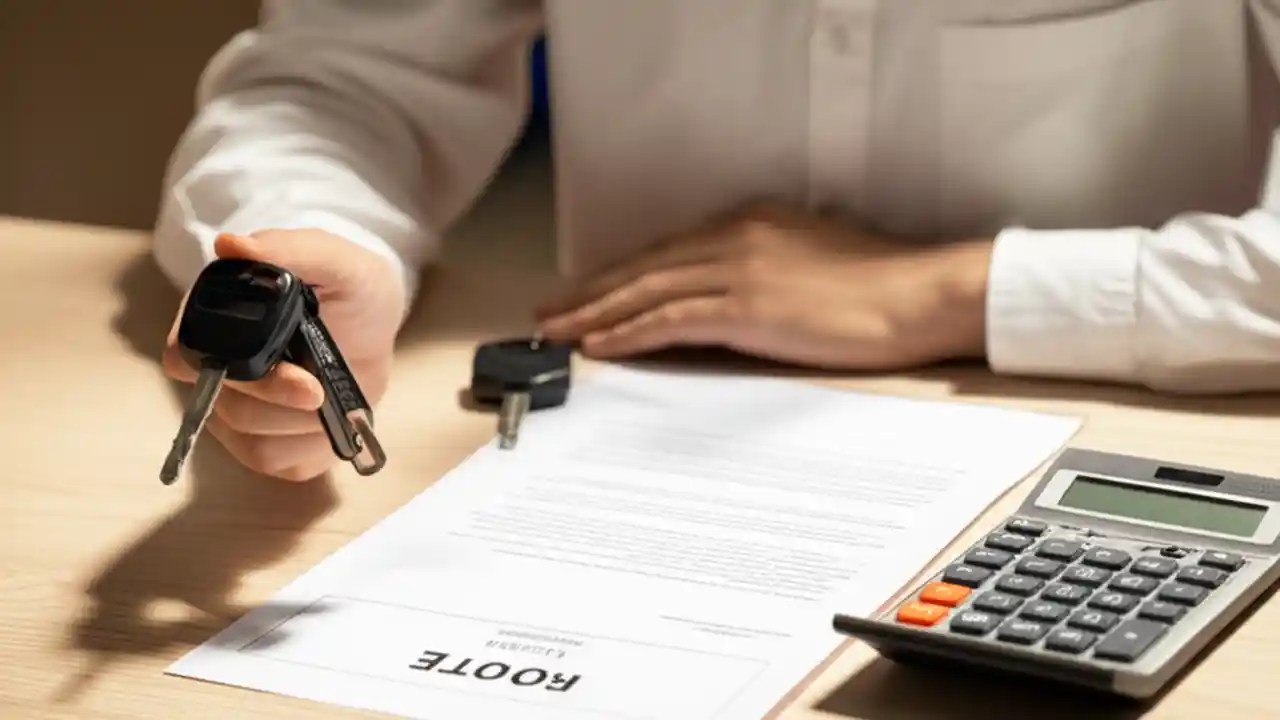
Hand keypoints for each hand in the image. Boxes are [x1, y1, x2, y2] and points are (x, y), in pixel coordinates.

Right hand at [162, 230, 405, 480]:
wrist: (375, 329)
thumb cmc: (351, 290)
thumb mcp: (339, 260)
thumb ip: (292, 250)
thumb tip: (231, 246)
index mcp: (218, 319)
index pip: (187, 356)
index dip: (226, 370)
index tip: (288, 371)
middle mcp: (220, 369)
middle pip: (225, 406)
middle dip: (278, 399)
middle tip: (319, 390)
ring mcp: (239, 412)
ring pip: (250, 437)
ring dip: (300, 421)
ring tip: (330, 391)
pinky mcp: (267, 445)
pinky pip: (272, 461)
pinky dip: (307, 448)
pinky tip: (328, 422)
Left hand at [536, 203, 992, 369]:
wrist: (918, 296)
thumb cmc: (878, 285)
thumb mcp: (811, 260)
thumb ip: (765, 270)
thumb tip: (733, 299)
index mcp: (750, 223)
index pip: (667, 251)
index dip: (620, 274)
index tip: (586, 291)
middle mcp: (736, 237)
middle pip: (645, 266)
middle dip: (591, 291)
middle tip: (550, 311)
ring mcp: (739, 270)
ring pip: (647, 291)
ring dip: (596, 314)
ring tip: (559, 332)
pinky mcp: (747, 306)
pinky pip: (670, 319)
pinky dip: (629, 333)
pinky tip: (601, 346)